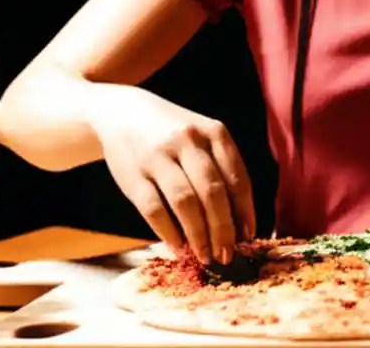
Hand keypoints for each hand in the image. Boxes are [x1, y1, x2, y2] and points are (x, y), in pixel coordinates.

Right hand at [90, 93, 254, 263]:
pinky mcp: (133, 174)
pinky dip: (168, 233)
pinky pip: (154, 209)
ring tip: (205, 256)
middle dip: (223, 230)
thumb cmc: (173, 134)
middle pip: (213, 193)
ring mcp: (158, 157)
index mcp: (213, 132)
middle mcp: (187, 141)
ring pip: (185, 203)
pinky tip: (178, 247)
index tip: (248, 237)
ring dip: (198, 235)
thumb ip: (221, 168)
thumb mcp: (202, 137)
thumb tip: (239, 221)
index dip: (245, 212)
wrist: (121, 113)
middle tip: (227, 255)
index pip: (237, 178)